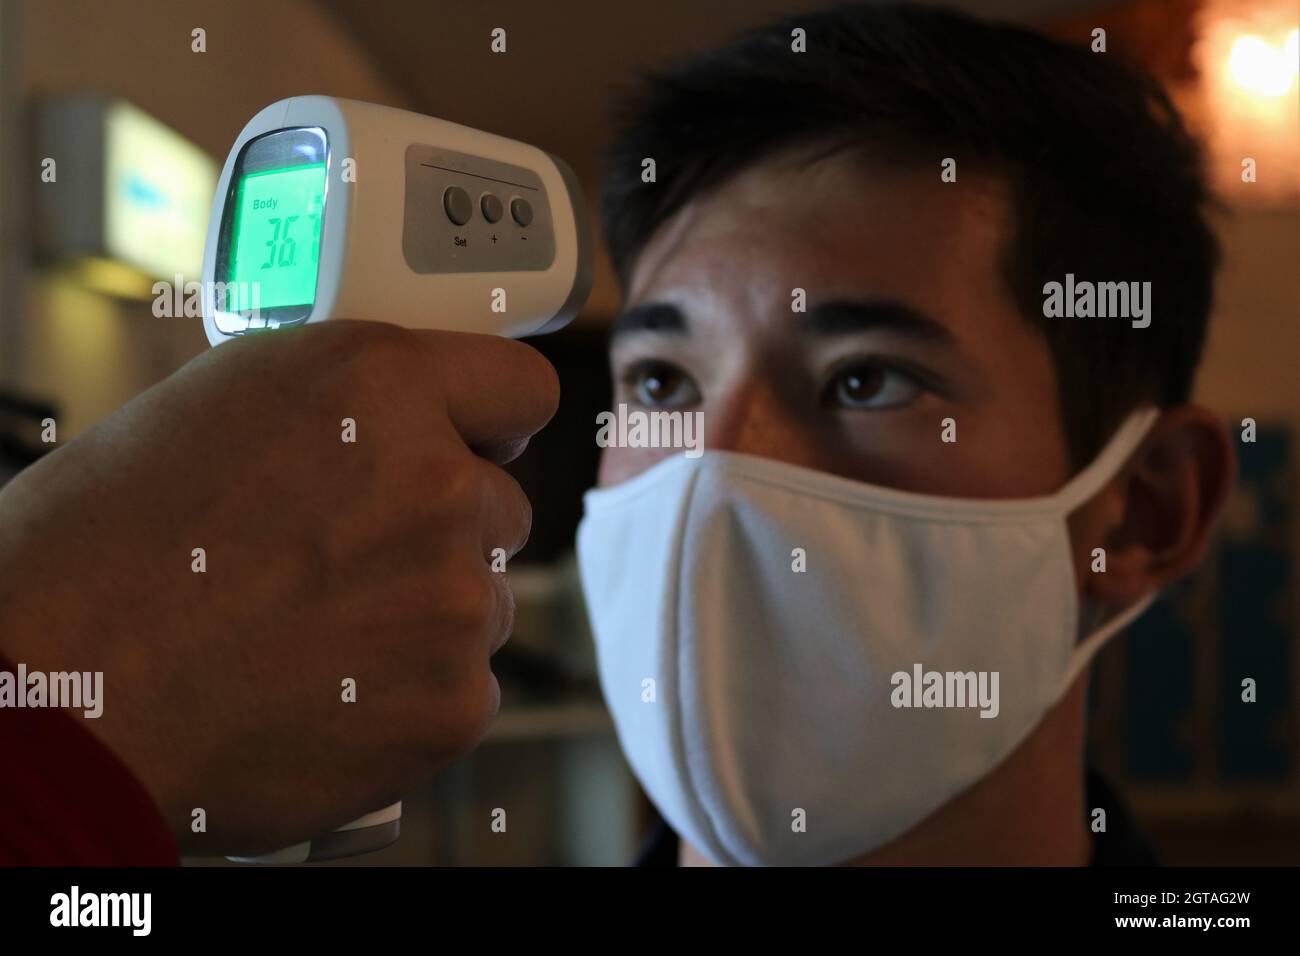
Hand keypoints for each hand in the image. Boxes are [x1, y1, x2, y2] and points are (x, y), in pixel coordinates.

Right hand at [0, 320, 558, 854]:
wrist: (57, 697)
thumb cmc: (98, 557)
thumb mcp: (220, 413)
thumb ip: (343, 413)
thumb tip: (397, 429)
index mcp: (376, 384)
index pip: (519, 388)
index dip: (494, 421)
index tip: (480, 443)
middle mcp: (436, 481)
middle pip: (500, 506)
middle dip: (442, 531)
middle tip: (349, 561)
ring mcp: (453, 597)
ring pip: (482, 601)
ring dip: (426, 616)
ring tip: (315, 634)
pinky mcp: (454, 700)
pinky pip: (466, 686)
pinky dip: (413, 696)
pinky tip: (326, 693)